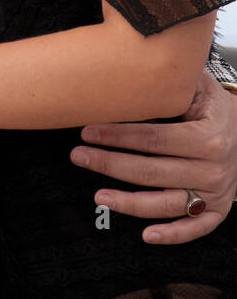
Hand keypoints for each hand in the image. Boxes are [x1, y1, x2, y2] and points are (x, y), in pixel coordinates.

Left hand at [70, 72, 236, 242]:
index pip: (153, 139)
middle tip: (80, 157)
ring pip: (167, 204)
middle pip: (153, 172)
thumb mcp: (198, 86)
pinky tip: (147, 235)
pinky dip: (172, 235)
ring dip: (130, 203)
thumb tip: (133, 63)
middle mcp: (212, 168)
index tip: (88, 131)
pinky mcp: (217, 210)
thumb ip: (170, 81)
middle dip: (110, 164)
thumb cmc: (214, 107)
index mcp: (207, 137)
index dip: (118, 136)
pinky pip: (194, 227)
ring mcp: (215, 192)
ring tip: (99, 196)